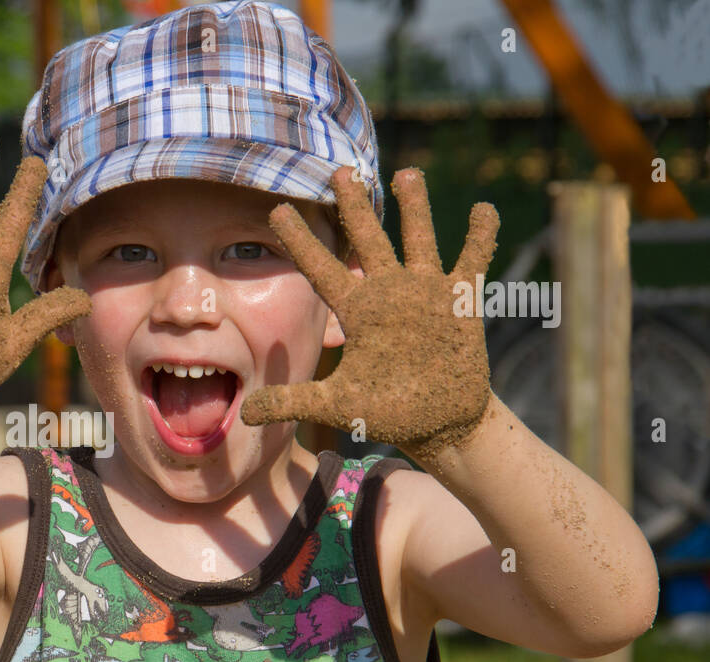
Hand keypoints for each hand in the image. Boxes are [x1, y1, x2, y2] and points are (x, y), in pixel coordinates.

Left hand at [240, 166, 499, 460]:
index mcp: (357, 312)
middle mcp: (388, 293)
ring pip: (418, 240)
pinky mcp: (460, 302)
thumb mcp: (336, 406)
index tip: (276, 208)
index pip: (321, 269)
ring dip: (416, 208)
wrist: (437, 422)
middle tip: (339, 172)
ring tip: (407, 173)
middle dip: (355, 207)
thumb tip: (247, 415)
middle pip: (368, 241)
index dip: (299, 241)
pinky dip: (480, 236)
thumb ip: (293, 403)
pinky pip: (472, 260)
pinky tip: (482, 208)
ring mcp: (426, 293)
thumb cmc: (386, 411)